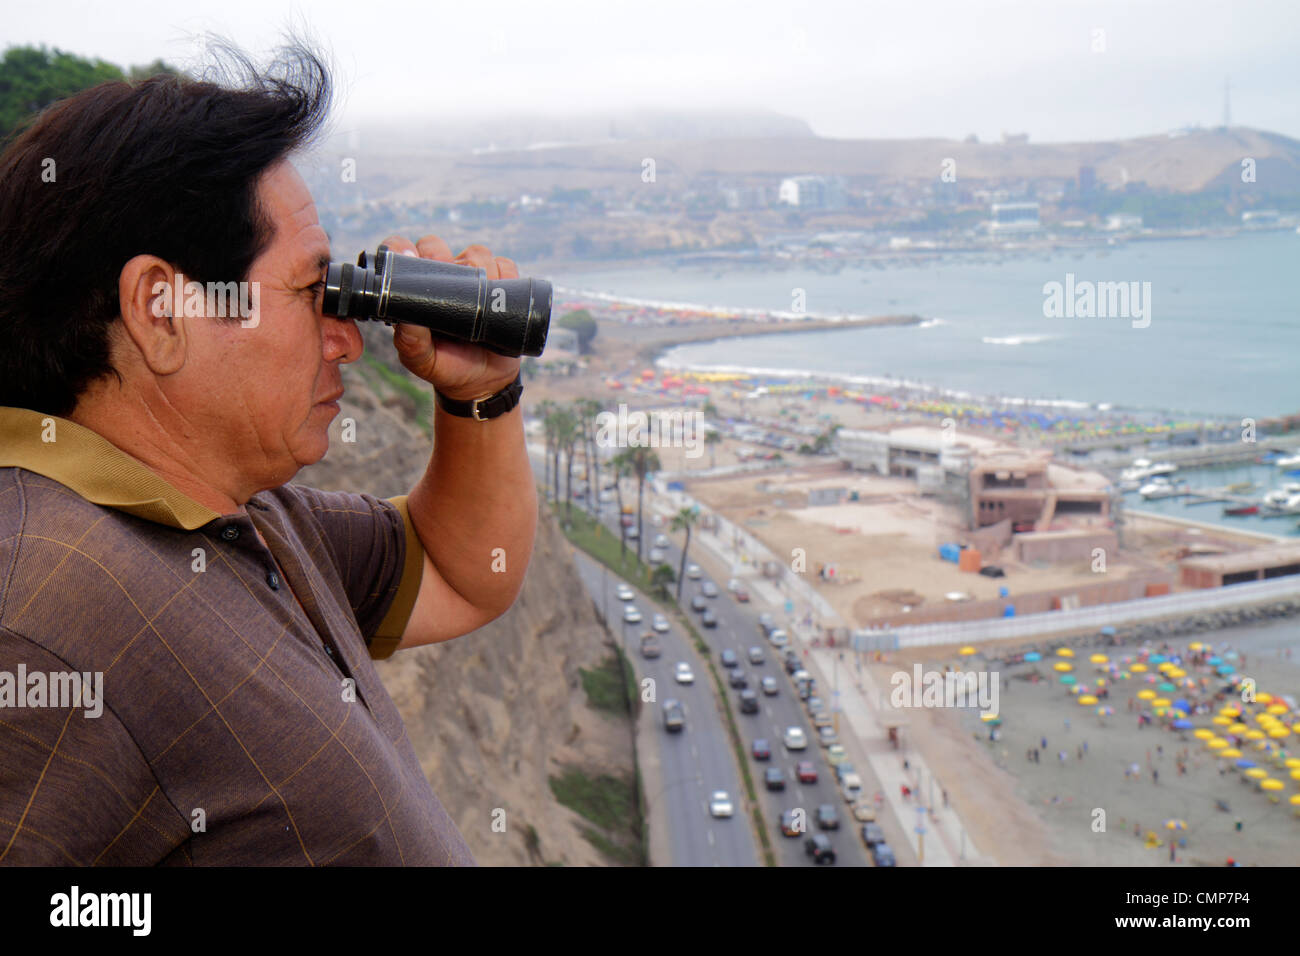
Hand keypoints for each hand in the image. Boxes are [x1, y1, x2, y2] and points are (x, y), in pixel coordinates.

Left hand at [378, 234, 522, 400]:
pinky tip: (503, 297)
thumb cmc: (447, 367)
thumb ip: (411, 343)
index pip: (405, 255)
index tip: (411, 257)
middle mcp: (443, 279)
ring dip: (482, 270)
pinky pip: (506, 266)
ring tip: (483, 302)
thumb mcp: (423, 361)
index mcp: (417, 291)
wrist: (484, 381)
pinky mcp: (501, 285)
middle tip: (454, 284)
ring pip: (476, 253)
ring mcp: (473, 280)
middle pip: (439, 246)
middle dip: (446, 257)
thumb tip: (406, 320)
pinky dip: (508, 276)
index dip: (405, 249)